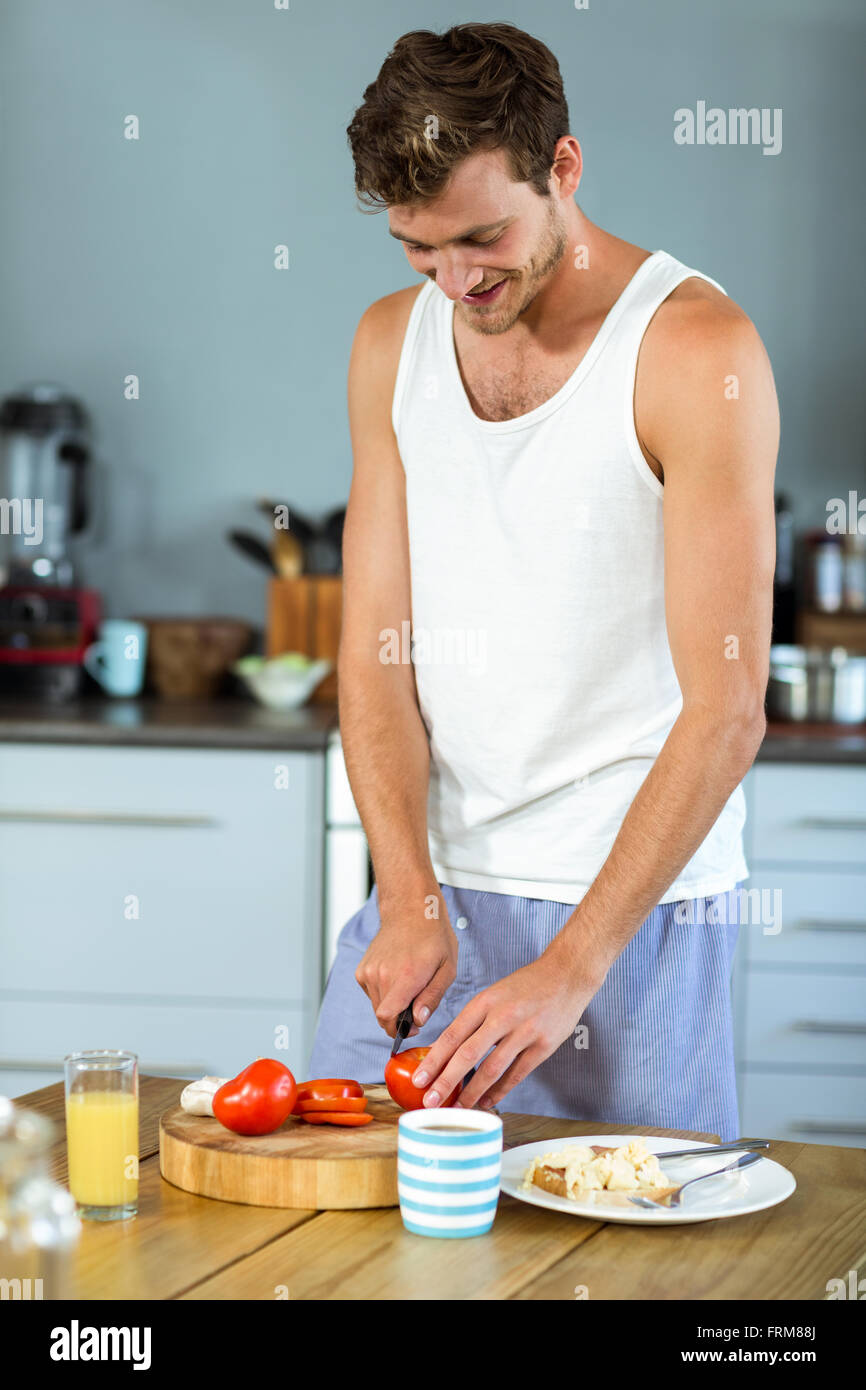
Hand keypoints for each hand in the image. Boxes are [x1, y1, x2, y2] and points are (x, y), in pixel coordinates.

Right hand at [355, 885, 457, 1036]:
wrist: (411, 910)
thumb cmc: (434, 938)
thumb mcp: (447, 968)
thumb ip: (432, 997)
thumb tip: (418, 1020)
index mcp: (405, 976)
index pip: (387, 1016)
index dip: (399, 1030)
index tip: (413, 1026)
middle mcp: (382, 974)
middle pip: (383, 1017)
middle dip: (399, 1019)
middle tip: (417, 1006)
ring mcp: (369, 971)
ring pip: (377, 1007)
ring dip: (392, 1006)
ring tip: (409, 986)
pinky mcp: (362, 970)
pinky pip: (372, 994)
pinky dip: (384, 994)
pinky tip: (397, 978)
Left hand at [409, 947, 601, 1109]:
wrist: (566, 975)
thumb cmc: (526, 986)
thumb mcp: (493, 994)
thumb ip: (472, 1021)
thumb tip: (443, 1051)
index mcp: (485, 1001)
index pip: (453, 1034)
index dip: (434, 1060)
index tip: (419, 1079)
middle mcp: (503, 1016)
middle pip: (468, 1054)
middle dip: (446, 1081)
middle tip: (430, 1100)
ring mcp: (525, 1031)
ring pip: (492, 1068)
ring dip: (472, 1092)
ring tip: (458, 1108)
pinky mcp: (544, 1046)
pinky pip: (517, 1074)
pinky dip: (500, 1091)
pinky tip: (487, 1101)